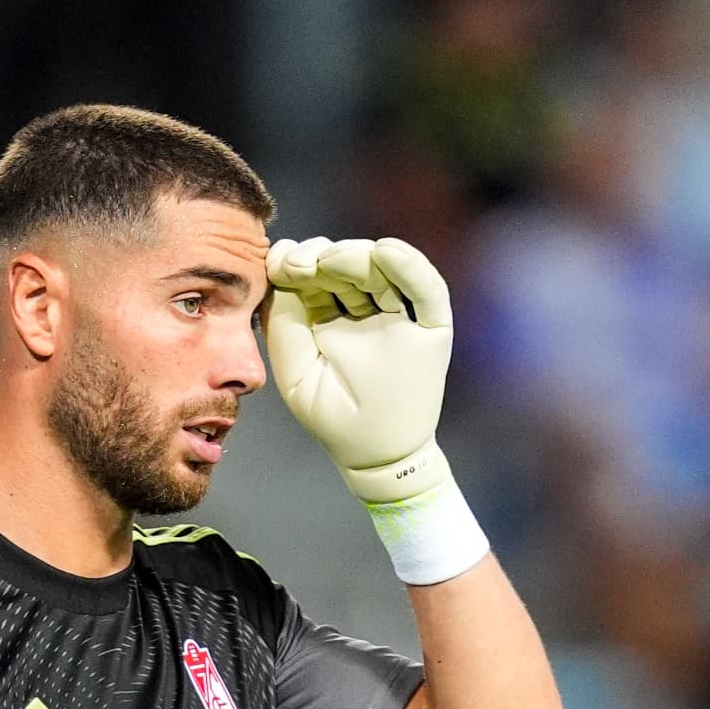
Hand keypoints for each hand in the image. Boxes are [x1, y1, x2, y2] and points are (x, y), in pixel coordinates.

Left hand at [263, 236, 453, 503]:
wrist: (377, 456)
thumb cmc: (333, 418)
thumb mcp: (295, 372)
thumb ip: (284, 325)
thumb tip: (281, 271)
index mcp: (329, 319)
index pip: (314, 275)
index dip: (296, 260)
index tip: (279, 260)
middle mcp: (365, 311)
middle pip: (346, 265)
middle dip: (321, 256)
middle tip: (299, 263)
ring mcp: (399, 315)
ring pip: (382, 269)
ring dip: (355, 255)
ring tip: (331, 260)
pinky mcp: (430, 326)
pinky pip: (426, 289)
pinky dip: (409, 266)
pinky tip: (385, 252)